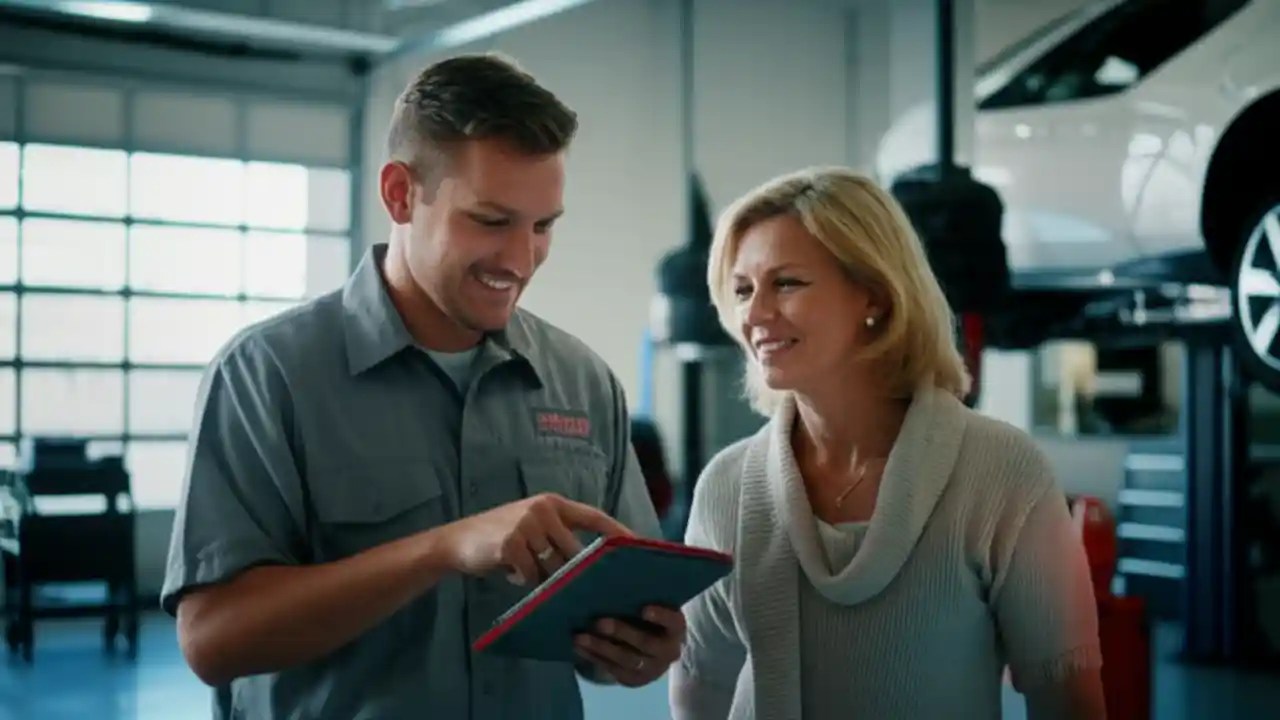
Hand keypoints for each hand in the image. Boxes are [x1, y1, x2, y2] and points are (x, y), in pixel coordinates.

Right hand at [437, 493, 633, 584]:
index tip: (638, 546)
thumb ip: (558, 536)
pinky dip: (524, 580)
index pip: (594, 516)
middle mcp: (542, 509)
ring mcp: (526, 524)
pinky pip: (530, 574)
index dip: (617, 531)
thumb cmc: (499, 538)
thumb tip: (591, 567)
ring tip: (531, 576)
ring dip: (546, 578)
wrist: (456, 541)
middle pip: (575, 550)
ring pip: (553, 565)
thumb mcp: (531, 526)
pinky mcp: (511, 544)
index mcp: (552, 503)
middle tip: (590, 590)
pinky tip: (510, 574)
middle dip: (578, 572)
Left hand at [574, 605, 685, 686]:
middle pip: (645, 643)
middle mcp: (668, 651)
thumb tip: (615, 576)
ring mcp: (652, 669)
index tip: (644, 609)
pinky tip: (578, 647)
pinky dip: (594, 657)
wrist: (655, 651)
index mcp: (676, 628)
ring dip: (601, 648)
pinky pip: (613, 670)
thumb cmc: (651, 619)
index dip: (660, 616)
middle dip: (622, 633)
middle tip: (599, 622)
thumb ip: (643, 597)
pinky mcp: (634, 680)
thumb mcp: (655, 607)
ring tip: (580, 637)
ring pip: (626, 660)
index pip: (673, 621)